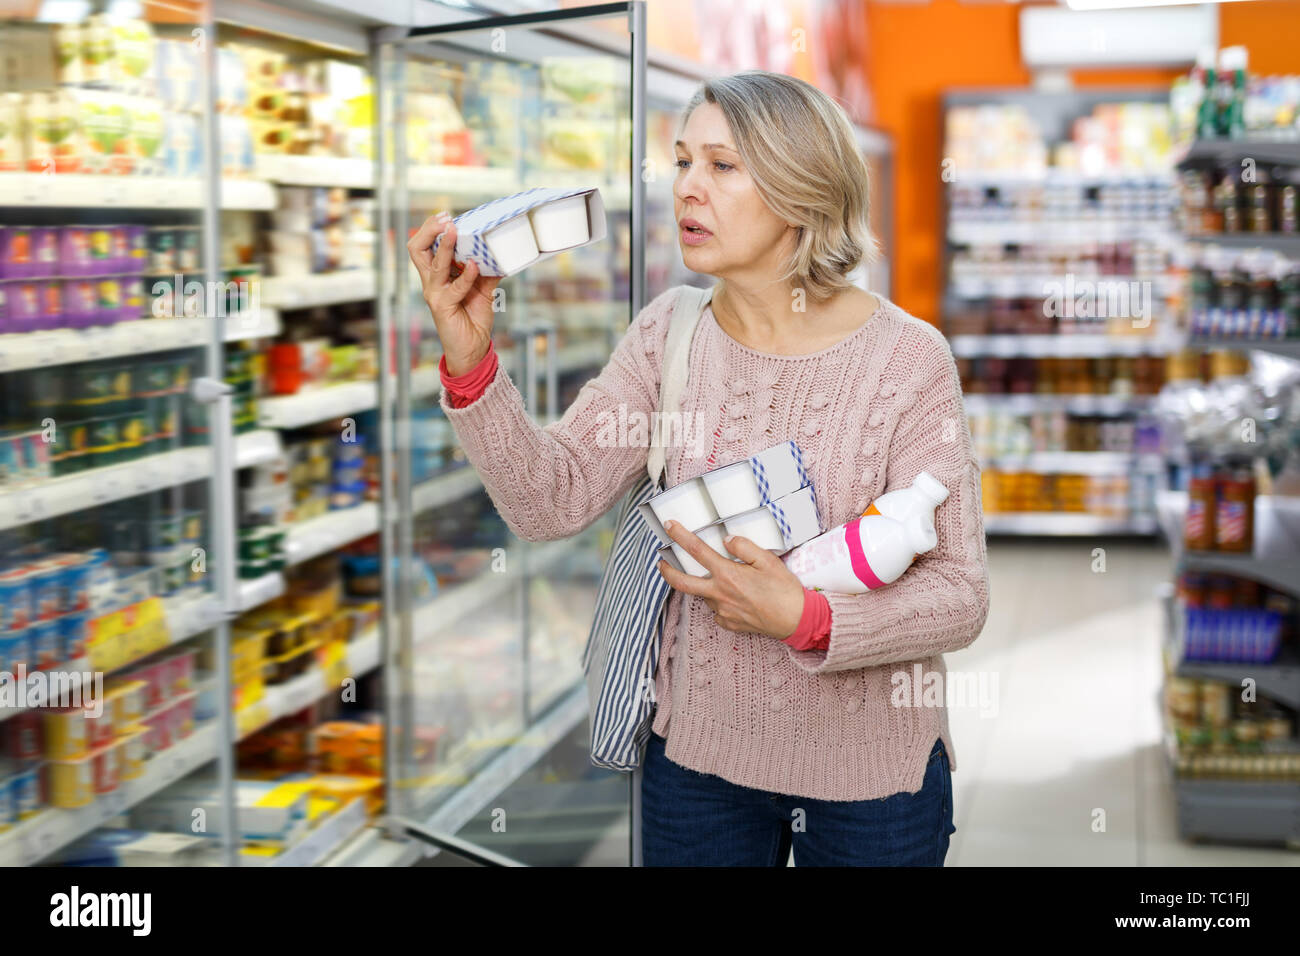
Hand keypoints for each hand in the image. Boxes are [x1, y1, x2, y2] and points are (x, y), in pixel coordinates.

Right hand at [407, 212, 501, 375]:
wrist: (473, 349)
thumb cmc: (474, 318)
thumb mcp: (483, 289)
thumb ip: (488, 272)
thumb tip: (500, 254)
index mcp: (437, 274)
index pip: (423, 245)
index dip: (431, 228)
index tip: (448, 216)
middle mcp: (431, 282)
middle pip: (417, 249)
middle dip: (429, 230)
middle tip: (447, 219)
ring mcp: (435, 294)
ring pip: (433, 264)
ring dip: (446, 246)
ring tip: (456, 231)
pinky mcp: (443, 307)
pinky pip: (454, 287)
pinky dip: (466, 276)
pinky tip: (476, 266)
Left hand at [656, 520, 804, 639]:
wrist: (796, 621)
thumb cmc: (784, 590)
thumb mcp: (768, 560)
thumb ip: (744, 547)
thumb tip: (726, 541)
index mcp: (728, 575)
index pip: (697, 551)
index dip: (680, 536)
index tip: (669, 526)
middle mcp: (720, 594)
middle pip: (682, 582)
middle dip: (667, 571)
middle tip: (662, 562)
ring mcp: (722, 611)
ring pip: (704, 595)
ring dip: (705, 586)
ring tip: (719, 579)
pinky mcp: (728, 624)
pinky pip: (717, 610)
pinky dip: (720, 601)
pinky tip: (734, 598)